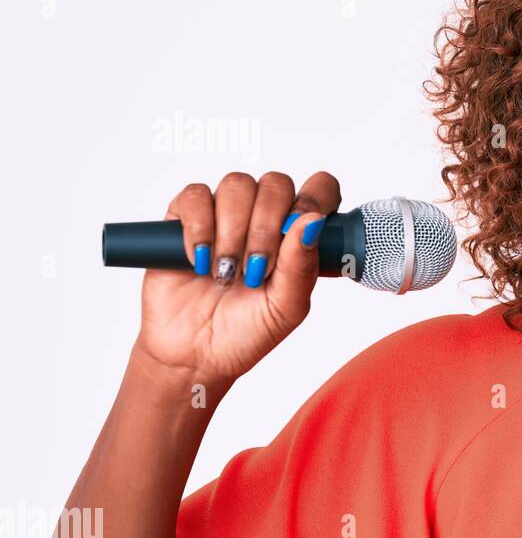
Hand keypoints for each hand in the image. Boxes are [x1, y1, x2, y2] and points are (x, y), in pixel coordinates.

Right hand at [134, 171, 342, 386]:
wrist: (193, 354)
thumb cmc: (246, 332)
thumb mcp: (286, 308)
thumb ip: (302, 266)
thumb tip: (313, 221)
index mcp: (298, 236)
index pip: (319, 189)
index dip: (313, 199)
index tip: (298, 231)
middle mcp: (264, 218)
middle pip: (276, 183)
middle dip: (266, 226)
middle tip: (256, 268)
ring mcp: (225, 215)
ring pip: (237, 184)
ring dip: (233, 229)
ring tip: (225, 271)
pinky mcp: (186, 218)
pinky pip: (195, 195)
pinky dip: (199, 226)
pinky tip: (199, 259)